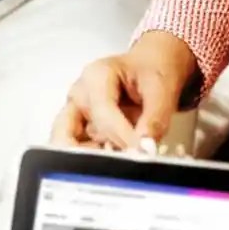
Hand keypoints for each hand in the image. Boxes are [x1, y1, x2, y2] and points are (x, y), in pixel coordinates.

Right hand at [52, 31, 197, 150]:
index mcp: (96, 76)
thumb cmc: (151, 70)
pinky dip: (95, 158)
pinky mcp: (80, 128)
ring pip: (69, 144)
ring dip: (92, 157)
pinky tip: (117, 157)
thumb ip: (155, 119)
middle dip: (88, 154)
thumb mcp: (162, 89)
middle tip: (116, 163)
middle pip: (66, 132)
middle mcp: (80, 95)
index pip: (103, 114)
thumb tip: (145, 146)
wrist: (151, 66)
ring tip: (121, 159)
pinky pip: (79, 148)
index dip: (123, 137)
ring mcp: (76, 112)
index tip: (142, 152)